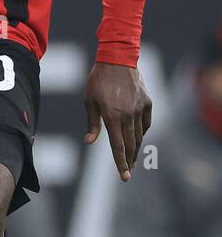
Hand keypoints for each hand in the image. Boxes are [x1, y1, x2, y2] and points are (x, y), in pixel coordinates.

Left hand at [84, 63, 151, 181]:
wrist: (117, 59)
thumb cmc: (98, 80)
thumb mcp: (89, 102)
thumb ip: (92, 123)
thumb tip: (89, 142)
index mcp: (112, 116)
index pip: (118, 146)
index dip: (121, 163)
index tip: (125, 177)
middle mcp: (128, 115)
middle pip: (131, 145)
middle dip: (129, 160)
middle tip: (128, 171)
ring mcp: (140, 109)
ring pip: (139, 135)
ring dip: (135, 148)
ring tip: (132, 158)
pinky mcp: (148, 102)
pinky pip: (146, 123)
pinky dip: (141, 132)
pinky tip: (137, 137)